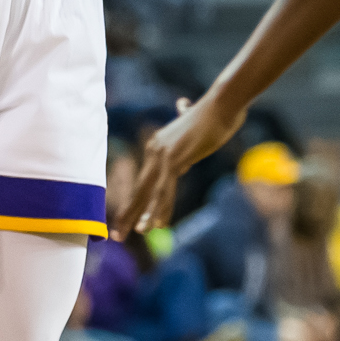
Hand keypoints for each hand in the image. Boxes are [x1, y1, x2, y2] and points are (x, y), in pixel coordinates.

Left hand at [117, 93, 248, 234]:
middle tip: (118, 235)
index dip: (135, 203)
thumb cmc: (212, 115)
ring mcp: (163, 154)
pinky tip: (159, 223)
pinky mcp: (174, 158)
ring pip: (149, 192)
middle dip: (129, 213)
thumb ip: (183, 121)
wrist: (221, 105)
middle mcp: (154, 150)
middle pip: (139, 188)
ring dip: (143, 215)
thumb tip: (182, 105)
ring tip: (138, 233)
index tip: (127, 221)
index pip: (143, 181)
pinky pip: (166, 189)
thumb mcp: (192, 125)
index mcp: (156, 146)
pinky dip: (161, 207)